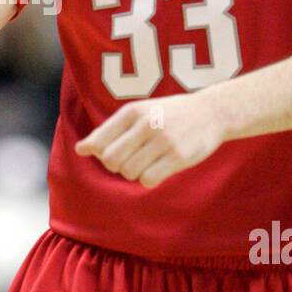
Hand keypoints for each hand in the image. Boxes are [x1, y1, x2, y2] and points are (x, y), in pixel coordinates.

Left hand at [75, 88, 230, 187]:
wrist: (212, 112)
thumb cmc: (169, 115)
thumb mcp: (139, 113)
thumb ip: (110, 131)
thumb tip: (79, 150)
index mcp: (132, 111)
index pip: (99, 141)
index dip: (100, 153)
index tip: (112, 152)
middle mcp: (146, 124)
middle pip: (111, 160)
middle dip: (116, 166)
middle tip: (130, 160)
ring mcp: (163, 140)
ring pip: (129, 172)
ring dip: (135, 173)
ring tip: (148, 162)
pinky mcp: (178, 156)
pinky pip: (148, 180)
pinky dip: (149, 180)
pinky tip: (158, 169)